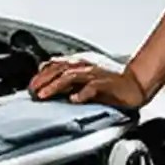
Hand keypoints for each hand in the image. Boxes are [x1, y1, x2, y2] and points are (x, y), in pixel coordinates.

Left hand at [27, 58, 147, 108]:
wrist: (134, 85)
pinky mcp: (106, 84)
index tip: (30, 86)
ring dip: (55, 85)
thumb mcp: (84, 80)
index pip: (55, 65)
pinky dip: (82, 93)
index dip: (41, 75)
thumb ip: (67, 80)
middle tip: (31, 91)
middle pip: (59, 69)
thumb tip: (47, 84)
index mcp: (79, 65)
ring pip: (71, 76)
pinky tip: (74, 99)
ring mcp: (95, 74)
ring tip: (44, 95)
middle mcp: (85, 67)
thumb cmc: (109, 84)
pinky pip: (92, 87)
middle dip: (43, 80)